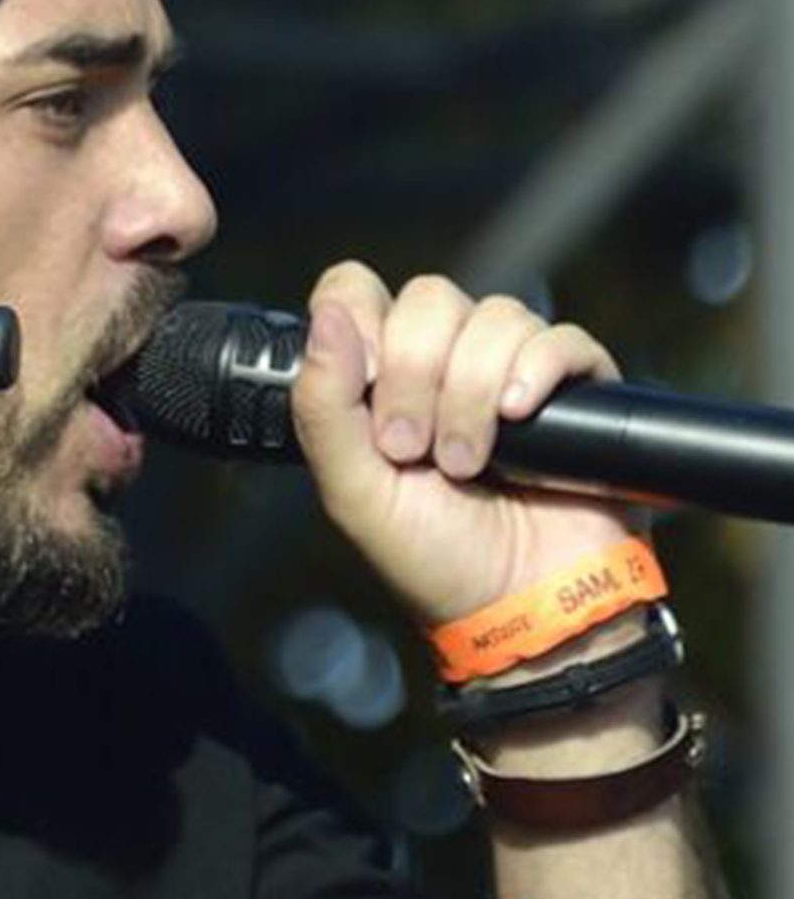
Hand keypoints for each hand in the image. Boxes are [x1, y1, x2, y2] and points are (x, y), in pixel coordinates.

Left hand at [289, 262, 631, 630]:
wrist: (520, 607)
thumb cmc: (433, 555)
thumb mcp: (353, 490)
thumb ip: (322, 405)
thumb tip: (328, 316)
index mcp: (380, 376)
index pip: (358, 291)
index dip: (361, 324)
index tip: (365, 390)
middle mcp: (444, 361)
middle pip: (429, 298)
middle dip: (414, 373)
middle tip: (412, 449)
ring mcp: (511, 371)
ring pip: (494, 316)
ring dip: (470, 393)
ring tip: (467, 463)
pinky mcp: (577, 388)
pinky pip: (561, 338)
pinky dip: (535, 370)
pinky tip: (518, 418)